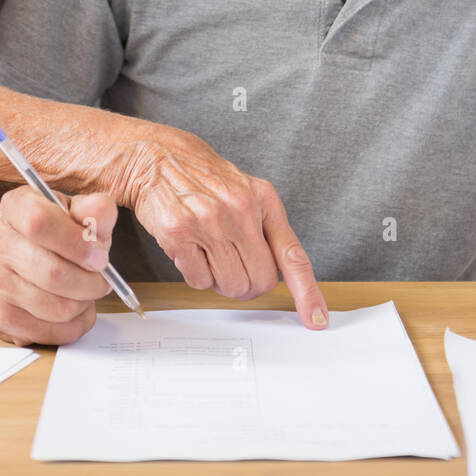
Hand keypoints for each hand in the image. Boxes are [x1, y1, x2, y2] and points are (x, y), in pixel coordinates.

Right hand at [0, 186, 116, 345]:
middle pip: (51, 273)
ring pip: (56, 308)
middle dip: (90, 281)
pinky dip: (74, 325)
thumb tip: (99, 211)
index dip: (76, 243)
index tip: (101, 256)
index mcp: (15, 207)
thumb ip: (95, 210)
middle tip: (103, 278)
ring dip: (84, 303)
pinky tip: (75, 307)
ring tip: (87, 291)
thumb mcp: (78, 211)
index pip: (39, 223)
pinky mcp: (0, 316)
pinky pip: (50, 333)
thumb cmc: (57, 230)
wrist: (23, 252)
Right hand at [124, 125, 328, 329]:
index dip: (307, 292)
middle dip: (248, 284)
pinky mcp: (180, 233)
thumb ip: (265, 228)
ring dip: (220, 280)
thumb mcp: (246, 190)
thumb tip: (277, 273)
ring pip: (230, 285)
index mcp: (263, 199)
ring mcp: (209, 222)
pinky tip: (191, 249)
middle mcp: (240, 209)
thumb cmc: (204, 178)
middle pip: (260, 280)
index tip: (317, 319)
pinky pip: (199, 281)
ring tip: (209, 252)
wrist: (158, 156)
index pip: (292, 254)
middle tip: (233, 267)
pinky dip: (196, 274)